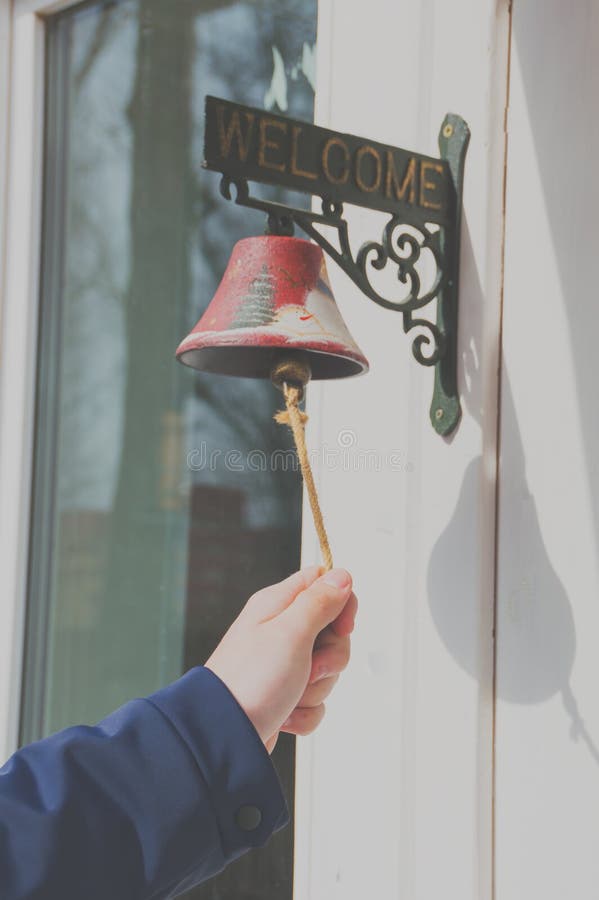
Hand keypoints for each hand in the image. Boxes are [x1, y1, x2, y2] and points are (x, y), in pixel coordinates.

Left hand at [205, 567, 356, 752]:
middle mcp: (278, 630)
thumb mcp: (291, 633)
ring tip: (290, 694)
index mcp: (277, 605)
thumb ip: (319, 602)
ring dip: (316, 688)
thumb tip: (341, 575)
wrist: (222, 735)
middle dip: (331, 657)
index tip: (343, 628)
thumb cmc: (251, 681)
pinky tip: (285, 714)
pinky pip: (314, 699)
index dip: (342, 603)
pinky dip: (305, 711)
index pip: (322, 583)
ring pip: (326, 669)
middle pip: (331, 631)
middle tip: (310, 667)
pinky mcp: (282, 694)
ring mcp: (281, 664)